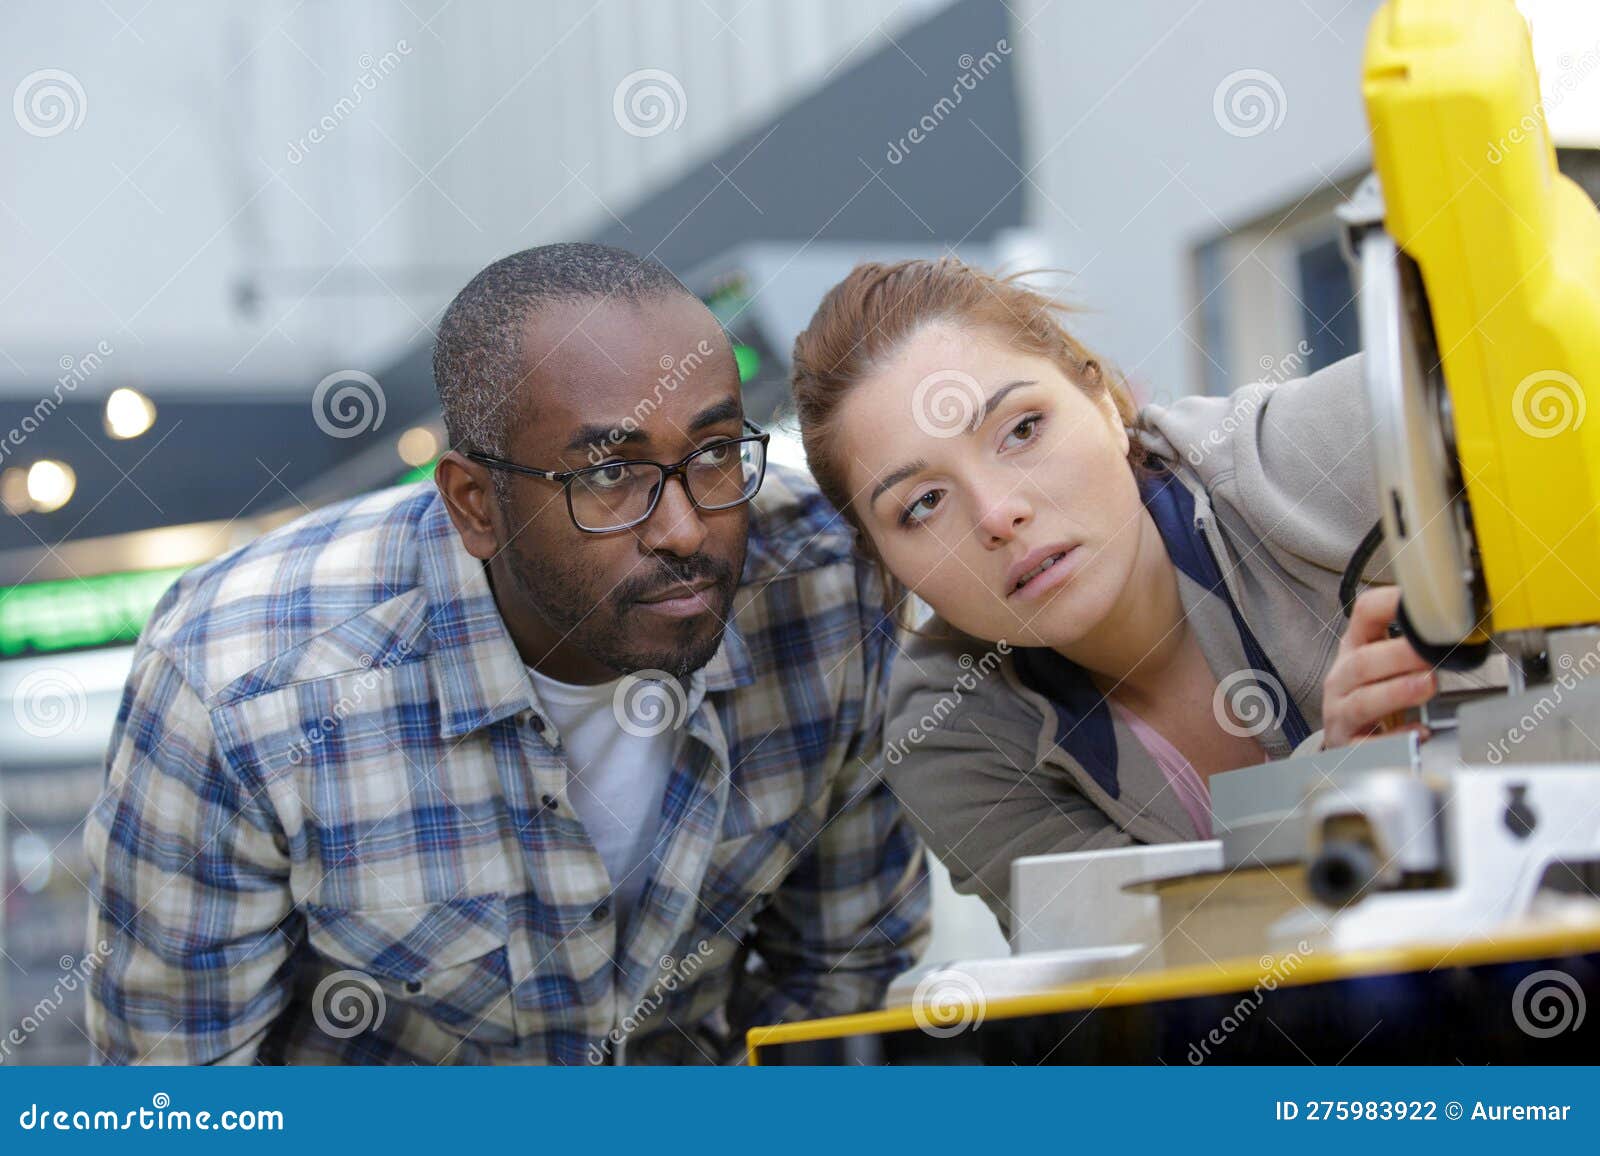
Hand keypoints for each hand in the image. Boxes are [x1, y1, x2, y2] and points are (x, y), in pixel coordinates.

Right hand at [1321, 585, 1435, 748]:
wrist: (1346, 736)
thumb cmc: (1371, 693)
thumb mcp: (1382, 662)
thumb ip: (1412, 643)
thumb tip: (1462, 623)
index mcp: (1355, 648)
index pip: (1365, 614)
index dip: (1390, 603)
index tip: (1420, 601)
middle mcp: (1342, 678)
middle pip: (1362, 662)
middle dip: (1399, 655)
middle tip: (1434, 653)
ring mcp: (1341, 712)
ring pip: (1363, 701)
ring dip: (1397, 691)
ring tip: (1428, 684)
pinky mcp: (1348, 744)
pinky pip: (1369, 744)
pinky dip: (1395, 739)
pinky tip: (1418, 732)